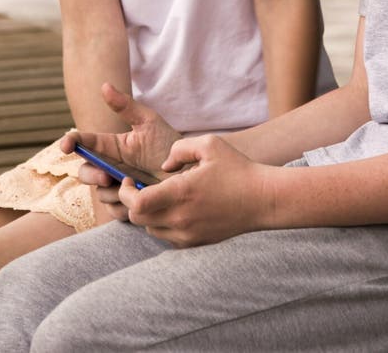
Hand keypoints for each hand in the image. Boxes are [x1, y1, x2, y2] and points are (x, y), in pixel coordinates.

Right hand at [60, 83, 180, 217]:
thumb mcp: (149, 122)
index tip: (66, 145)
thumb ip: (126, 105)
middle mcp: (109, 167)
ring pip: (100, 194)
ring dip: (114, 192)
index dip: (71, 142)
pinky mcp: (126, 206)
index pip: (84, 143)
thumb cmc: (168, 143)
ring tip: (137, 185)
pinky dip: (125, 207)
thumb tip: (104, 85)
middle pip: (85, 172)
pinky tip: (142, 199)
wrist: (188, 171)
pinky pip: (114, 211)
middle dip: (91, 175)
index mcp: (112, 146)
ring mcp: (116, 187)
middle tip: (106, 176)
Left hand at [118, 134, 275, 246]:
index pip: (136, 203)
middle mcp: (181, 218)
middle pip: (138, 218)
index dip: (125, 192)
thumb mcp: (210, 144)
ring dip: (147, 213)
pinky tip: (175, 208)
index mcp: (181, 193)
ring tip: (159, 196)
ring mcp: (188, 234)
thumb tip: (165, 166)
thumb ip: (179, 148)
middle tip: (139, 187)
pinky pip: (166, 237)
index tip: (129, 180)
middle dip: (132, 202)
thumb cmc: (237, 169)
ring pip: (150, 229)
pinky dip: (162, 223)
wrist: (262, 199)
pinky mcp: (195, 243)